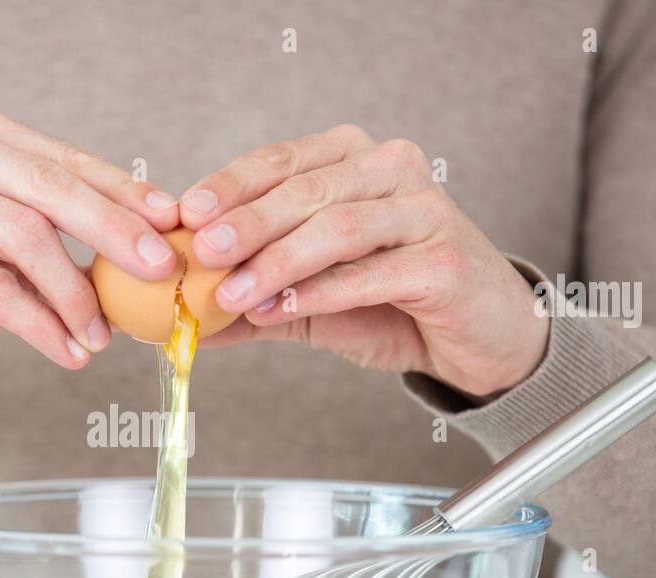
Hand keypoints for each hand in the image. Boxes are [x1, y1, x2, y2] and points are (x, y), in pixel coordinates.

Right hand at [0, 108, 180, 368]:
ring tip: (100, 337)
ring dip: (74, 293)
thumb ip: (37, 253)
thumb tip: (122, 276)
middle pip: (53, 186)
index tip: (173, 225)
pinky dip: (36, 322)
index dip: (124, 192)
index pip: (64, 161)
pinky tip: (64, 351)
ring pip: (25, 234)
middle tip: (161, 271)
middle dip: (116, 231)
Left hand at [178, 126, 548, 397]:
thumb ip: (251, 299)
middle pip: (306, 190)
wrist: (477, 340)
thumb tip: (178, 318)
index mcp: (354, 160)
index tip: (185, 213)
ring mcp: (424, 211)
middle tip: (199, 253)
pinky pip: (372, 272)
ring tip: (229, 296)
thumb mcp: (310, 299)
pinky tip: (277, 310)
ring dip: (276, 261)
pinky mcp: (445, 260)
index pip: (282, 161)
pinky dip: (319, 293)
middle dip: (246, 223)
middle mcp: (392, 170)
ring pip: (337, 226)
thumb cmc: (392, 305)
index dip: (230, 185)